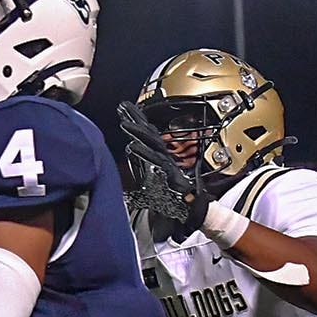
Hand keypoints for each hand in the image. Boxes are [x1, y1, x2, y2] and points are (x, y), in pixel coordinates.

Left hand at [117, 101, 202, 239]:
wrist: (194, 209)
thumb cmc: (178, 199)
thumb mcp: (155, 187)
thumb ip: (145, 178)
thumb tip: (131, 171)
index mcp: (161, 157)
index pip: (148, 135)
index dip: (137, 121)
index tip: (126, 110)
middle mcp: (164, 157)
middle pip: (149, 133)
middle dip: (136, 119)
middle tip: (122, 106)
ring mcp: (167, 164)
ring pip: (151, 144)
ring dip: (137, 132)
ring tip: (124, 123)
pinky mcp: (170, 174)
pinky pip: (155, 161)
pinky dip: (143, 153)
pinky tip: (132, 146)